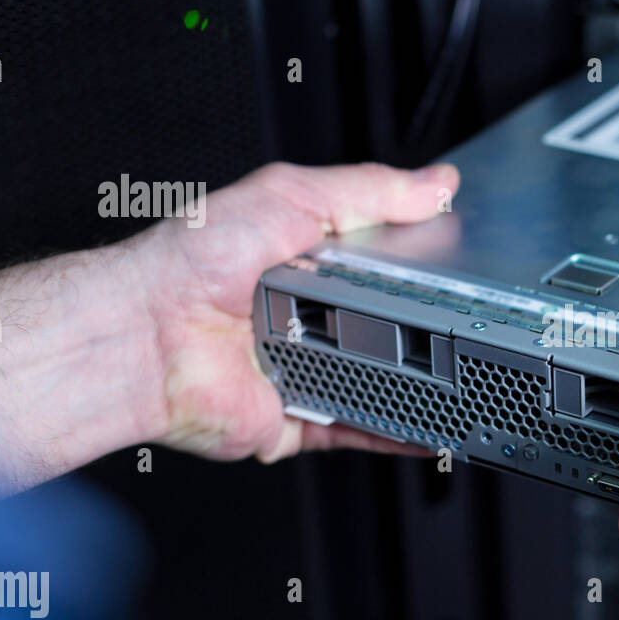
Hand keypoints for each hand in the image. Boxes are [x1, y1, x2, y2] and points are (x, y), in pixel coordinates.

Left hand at [126, 161, 459, 462]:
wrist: (147, 335)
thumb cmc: (192, 262)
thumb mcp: (292, 195)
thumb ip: (368, 191)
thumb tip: (433, 184)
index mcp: (311, 265)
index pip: (390, 264)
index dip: (430, 266)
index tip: (470, 268)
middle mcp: (311, 321)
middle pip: (394, 327)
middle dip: (432, 327)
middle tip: (467, 320)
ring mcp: (309, 372)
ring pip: (384, 384)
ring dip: (421, 382)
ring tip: (464, 372)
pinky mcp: (300, 421)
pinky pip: (360, 432)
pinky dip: (397, 435)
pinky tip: (432, 427)